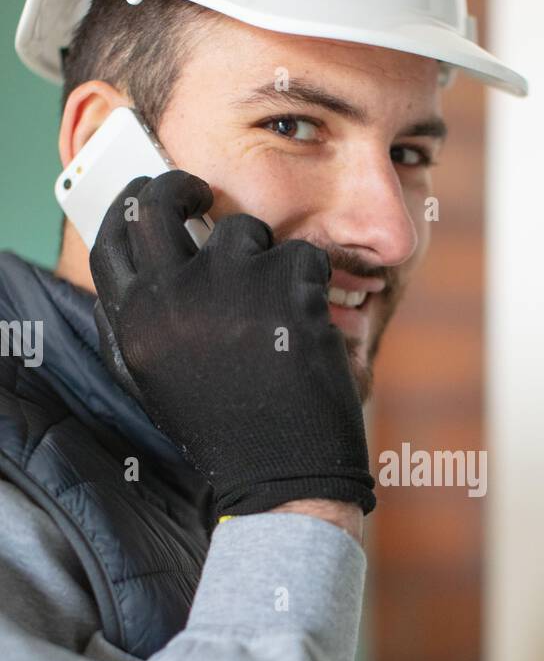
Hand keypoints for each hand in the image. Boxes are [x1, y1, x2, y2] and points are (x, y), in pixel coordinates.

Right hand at [90, 170, 375, 518]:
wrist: (285, 475)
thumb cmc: (226, 430)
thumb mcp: (157, 382)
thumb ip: (135, 324)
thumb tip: (127, 264)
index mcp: (135, 323)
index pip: (112, 237)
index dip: (129, 204)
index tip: (149, 192)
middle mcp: (171, 296)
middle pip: (159, 204)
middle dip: (181, 186)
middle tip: (203, 192)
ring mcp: (230, 285)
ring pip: (245, 229)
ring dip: (266, 258)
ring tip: (277, 315)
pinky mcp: (285, 286)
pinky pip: (303, 256)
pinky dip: (313, 285)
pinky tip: (309, 330)